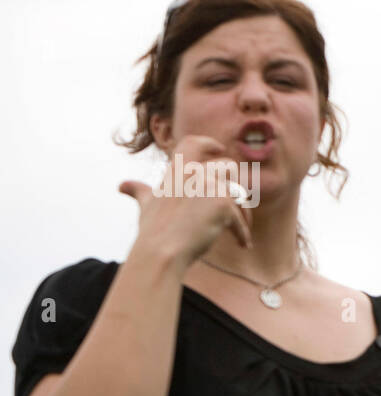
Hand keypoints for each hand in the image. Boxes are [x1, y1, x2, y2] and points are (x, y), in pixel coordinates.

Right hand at [119, 134, 252, 264]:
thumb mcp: (147, 205)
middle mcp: (194, 173)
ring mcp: (210, 187)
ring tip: (242, 228)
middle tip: (237, 203)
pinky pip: (240, 218)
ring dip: (243, 212)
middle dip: (235, 184)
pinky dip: (243, 233)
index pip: (193, 143)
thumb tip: (123, 186)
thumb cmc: (154, 232)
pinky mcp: (224, 205)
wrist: (161, 252)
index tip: (219, 148)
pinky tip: (243, 244)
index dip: (208, 143)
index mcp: (177, 171)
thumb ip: (141, 192)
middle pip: (228, 167)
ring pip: (239, 192)